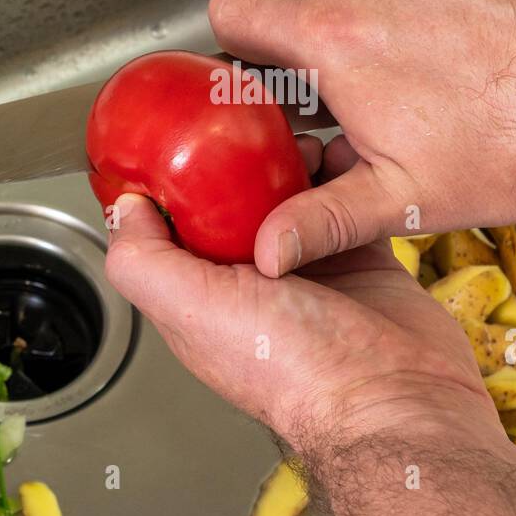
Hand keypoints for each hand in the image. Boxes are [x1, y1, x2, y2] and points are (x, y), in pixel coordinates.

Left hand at [103, 138, 515, 515]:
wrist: (394, 396)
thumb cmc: (297, 370)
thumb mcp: (193, 309)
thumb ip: (144, 261)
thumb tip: (120, 210)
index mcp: (204, 296)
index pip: (171, 227)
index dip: (166, 182)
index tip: (170, 134)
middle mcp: (253, 282)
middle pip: (233, 202)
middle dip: (236, 159)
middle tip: (244, 119)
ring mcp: (309, 269)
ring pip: (291, 195)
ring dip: (293, 159)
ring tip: (296, 130)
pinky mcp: (360, 256)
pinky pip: (347, 200)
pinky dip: (344, 172)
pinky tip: (341, 148)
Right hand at [209, 0, 515, 275]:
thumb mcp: (410, 198)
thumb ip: (323, 219)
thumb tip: (265, 250)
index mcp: (333, 43)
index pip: (234, 9)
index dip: (237, 37)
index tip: (263, 64)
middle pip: (309, 1)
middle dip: (329, 42)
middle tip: (376, 89)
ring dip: (386, 13)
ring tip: (440, 60)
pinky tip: (474, 26)